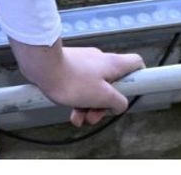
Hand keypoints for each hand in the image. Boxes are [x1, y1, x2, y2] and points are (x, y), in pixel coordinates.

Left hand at [13, 40, 144, 126]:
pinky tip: (70, 112)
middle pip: (112, 85)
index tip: (132, 92)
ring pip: (92, 88)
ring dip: (88, 106)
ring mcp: (82, 63)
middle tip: (94, 116)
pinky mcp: (67, 66)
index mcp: (113, 64)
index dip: (139, 77)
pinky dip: (76, 99)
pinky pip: (77, 86)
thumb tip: (119, 104)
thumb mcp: (104, 96)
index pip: (136, 63)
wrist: (40, 66)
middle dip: (104, 104)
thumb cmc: (72, 79)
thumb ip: (119, 102)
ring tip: (79, 119)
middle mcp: (99, 61)